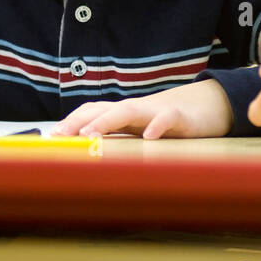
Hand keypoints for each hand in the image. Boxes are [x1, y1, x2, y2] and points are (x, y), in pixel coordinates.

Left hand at [53, 80, 233, 138]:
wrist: (208, 106)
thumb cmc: (169, 122)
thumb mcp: (140, 130)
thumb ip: (118, 138)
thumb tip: (88, 155)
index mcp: (123, 114)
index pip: (90, 111)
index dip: (70, 122)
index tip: (51, 136)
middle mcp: (135, 109)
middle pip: (101, 108)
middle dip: (78, 121)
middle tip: (60, 136)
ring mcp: (156, 110)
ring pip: (128, 110)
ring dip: (106, 121)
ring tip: (90, 134)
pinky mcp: (180, 117)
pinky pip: (168, 119)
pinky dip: (158, 126)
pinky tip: (149, 138)